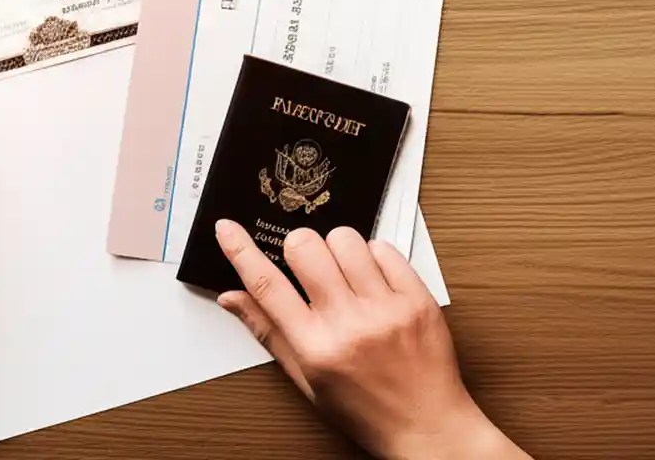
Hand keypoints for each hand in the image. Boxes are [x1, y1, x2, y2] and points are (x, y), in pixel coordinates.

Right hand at [215, 222, 528, 459]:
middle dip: (298, 246)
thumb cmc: (365, 409)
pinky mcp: (417, 299)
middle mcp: (349, 324)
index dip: (240, 251)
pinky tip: (372, 279)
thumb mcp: (305, 379)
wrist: (427, 426)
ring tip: (344, 273)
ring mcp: (386, 309)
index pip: (266, 286)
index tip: (227, 228)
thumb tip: (231, 297)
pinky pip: (384, 248)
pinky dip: (372, 255)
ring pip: (345, 239)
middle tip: (306, 264)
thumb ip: (267, 331)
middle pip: (305, 248)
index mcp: (315, 347)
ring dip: (336, 248)